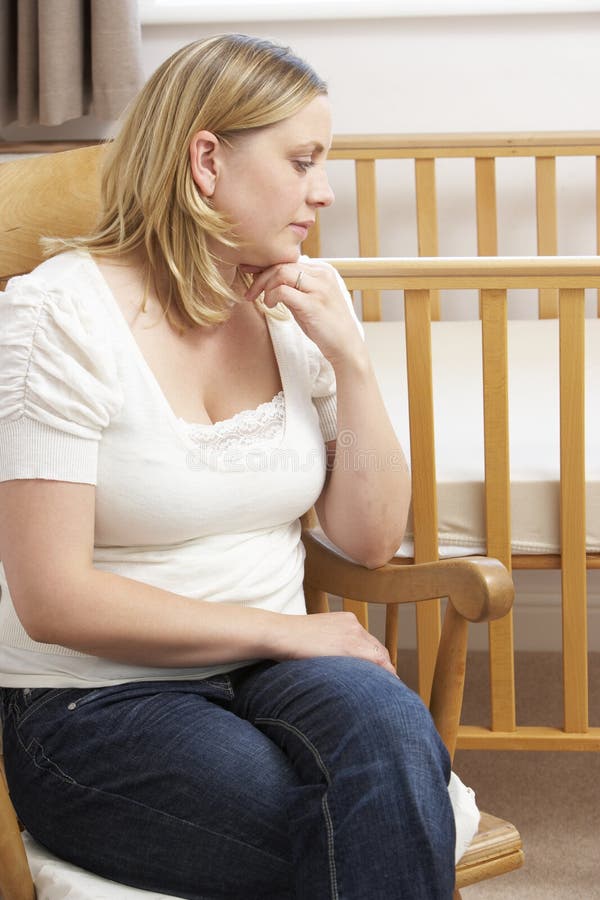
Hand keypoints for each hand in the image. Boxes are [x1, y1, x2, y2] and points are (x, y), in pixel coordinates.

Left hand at [241, 261, 365, 369]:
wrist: (346, 347)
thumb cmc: (326, 326)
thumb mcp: (309, 300)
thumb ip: (293, 288)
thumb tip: (266, 279)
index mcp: (323, 270)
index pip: (289, 260)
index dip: (266, 267)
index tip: (251, 276)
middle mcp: (323, 274)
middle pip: (282, 264)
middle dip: (261, 277)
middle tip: (250, 292)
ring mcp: (320, 288)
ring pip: (281, 273)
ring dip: (264, 286)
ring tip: (263, 301)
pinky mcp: (313, 304)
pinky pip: (283, 291)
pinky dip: (271, 296)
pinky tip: (270, 306)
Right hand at [272, 610, 396, 676]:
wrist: (280, 634)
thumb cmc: (289, 641)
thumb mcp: (314, 640)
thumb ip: (329, 648)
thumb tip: (332, 666)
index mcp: (344, 621)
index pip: (367, 642)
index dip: (375, 659)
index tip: (378, 674)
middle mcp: (353, 624)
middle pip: (377, 648)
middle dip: (384, 666)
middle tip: (388, 685)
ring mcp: (354, 632)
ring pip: (379, 655)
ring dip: (385, 672)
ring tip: (390, 690)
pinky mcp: (352, 644)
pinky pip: (376, 660)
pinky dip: (384, 673)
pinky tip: (387, 686)